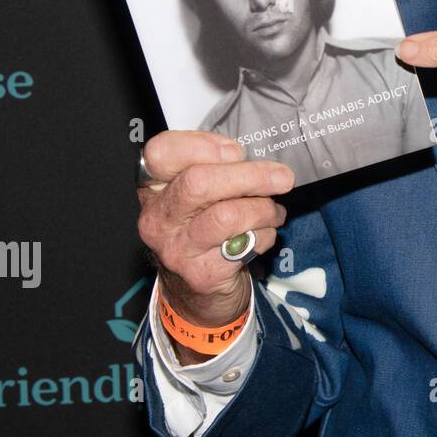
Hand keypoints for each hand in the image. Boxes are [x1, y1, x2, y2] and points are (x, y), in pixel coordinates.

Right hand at [136, 130, 294, 329]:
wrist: (198, 291)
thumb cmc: (204, 228)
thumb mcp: (201, 195)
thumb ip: (216, 167)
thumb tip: (244, 156)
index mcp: (154, 188)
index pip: (161, 152)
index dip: (201, 145)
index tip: (236, 151)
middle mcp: (158, 218)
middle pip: (198, 182)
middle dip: (249, 176)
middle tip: (282, 177)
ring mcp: (177, 248)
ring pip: (227, 215)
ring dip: (263, 209)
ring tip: (275, 211)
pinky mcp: (202, 273)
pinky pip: (245, 244)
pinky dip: (265, 234)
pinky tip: (264, 233)